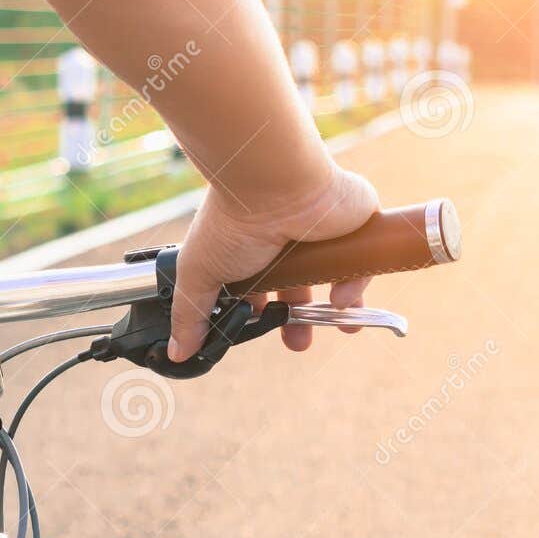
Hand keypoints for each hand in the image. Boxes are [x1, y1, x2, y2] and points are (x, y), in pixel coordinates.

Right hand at [168, 165, 379, 361]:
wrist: (276, 185)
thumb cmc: (234, 220)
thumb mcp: (201, 273)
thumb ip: (190, 314)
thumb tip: (177, 352)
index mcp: (248, 250)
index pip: (258, 290)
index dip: (262, 314)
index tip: (262, 331)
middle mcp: (284, 240)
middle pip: (297, 287)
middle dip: (300, 320)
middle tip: (300, 343)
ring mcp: (319, 232)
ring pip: (332, 276)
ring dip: (337, 308)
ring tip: (341, 325)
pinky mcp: (352, 226)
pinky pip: (361, 262)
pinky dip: (355, 285)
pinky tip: (343, 300)